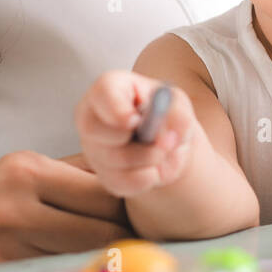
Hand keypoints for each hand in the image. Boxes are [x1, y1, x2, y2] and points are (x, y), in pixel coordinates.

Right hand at [0, 150, 131, 264]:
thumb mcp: (25, 175)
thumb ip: (79, 173)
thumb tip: (140, 176)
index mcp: (26, 169)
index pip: (105, 191)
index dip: (129, 208)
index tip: (140, 218)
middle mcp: (13, 203)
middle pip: (101, 226)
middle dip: (124, 237)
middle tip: (138, 245)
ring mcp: (4, 243)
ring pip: (86, 256)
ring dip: (106, 261)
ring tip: (114, 260)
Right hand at [74, 70, 204, 196]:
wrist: (170, 142)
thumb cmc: (167, 113)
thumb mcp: (179, 104)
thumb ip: (177, 113)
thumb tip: (170, 132)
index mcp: (110, 88)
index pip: (103, 92)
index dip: (117, 109)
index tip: (135, 121)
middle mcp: (92, 116)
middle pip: (94, 130)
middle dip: (135, 139)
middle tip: (163, 142)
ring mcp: (93, 147)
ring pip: (112, 160)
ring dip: (149, 159)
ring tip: (164, 151)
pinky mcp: (102, 174)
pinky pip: (120, 183)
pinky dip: (146, 178)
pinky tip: (154, 167)